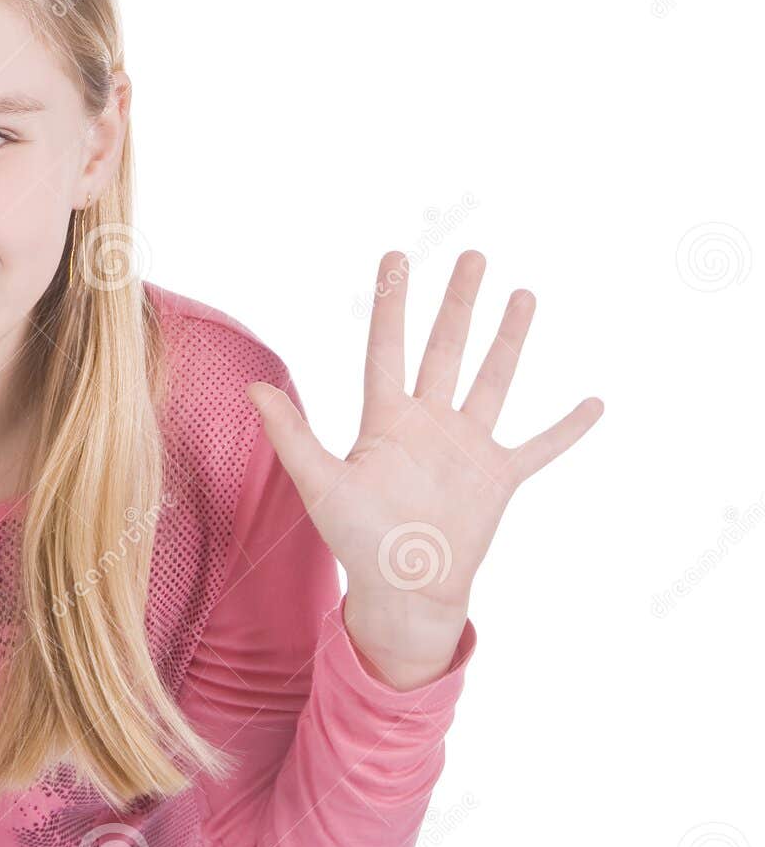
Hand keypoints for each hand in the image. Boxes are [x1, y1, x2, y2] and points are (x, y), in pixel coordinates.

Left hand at [246, 250, 603, 689]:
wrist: (404, 591)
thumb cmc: (357, 541)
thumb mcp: (320, 484)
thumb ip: (292, 435)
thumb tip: (252, 388)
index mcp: (386, 420)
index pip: (388, 348)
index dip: (392, 303)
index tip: (396, 257)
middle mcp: (428, 423)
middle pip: (444, 349)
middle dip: (458, 303)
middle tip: (472, 255)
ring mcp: (466, 447)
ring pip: (492, 380)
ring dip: (509, 339)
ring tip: (523, 294)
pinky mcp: (498, 478)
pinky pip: (540, 447)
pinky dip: (567, 428)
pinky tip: (594, 403)